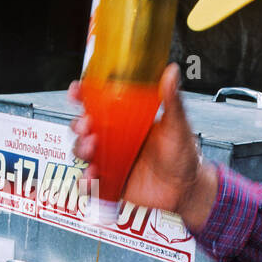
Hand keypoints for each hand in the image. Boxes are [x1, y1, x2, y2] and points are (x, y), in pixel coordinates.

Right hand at [69, 62, 218, 228]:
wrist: (185, 189)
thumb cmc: (182, 155)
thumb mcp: (176, 125)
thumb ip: (172, 100)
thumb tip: (171, 72)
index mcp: (126, 120)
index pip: (98, 103)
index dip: (83, 95)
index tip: (76, 91)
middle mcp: (115, 139)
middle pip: (84, 127)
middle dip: (79, 125)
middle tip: (86, 126)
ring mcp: (111, 160)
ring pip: (83, 151)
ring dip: (80, 148)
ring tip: (92, 149)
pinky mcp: (110, 181)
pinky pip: (90, 181)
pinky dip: (85, 180)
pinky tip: (91, 177)